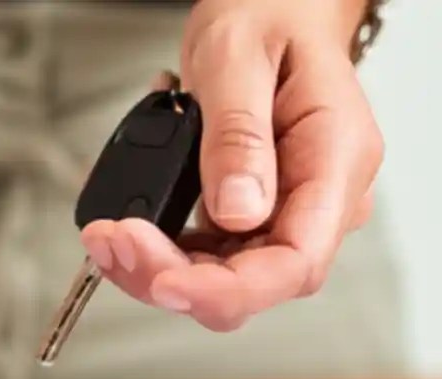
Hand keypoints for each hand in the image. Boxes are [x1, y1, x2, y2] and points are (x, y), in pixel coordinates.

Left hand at [81, 0, 381, 330]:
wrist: (275, 6)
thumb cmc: (270, 17)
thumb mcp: (239, 57)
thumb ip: (239, 136)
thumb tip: (238, 212)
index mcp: (335, 160)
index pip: (297, 261)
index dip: (229, 288)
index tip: (164, 282)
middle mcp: (319, 199)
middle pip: (255, 282)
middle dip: (175, 279)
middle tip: (111, 243)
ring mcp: (286, 211)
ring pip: (224, 279)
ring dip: (157, 271)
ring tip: (106, 236)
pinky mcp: (252, 215)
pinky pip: (208, 257)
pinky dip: (161, 254)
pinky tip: (125, 233)